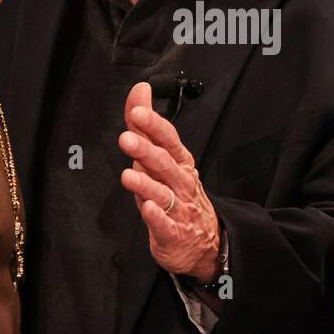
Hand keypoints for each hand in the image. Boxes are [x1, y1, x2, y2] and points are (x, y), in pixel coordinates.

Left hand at [117, 82, 220, 282]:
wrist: (207, 241)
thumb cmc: (180, 194)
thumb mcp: (165, 157)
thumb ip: (147, 126)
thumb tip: (139, 91)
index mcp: (179, 162)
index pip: (168, 139)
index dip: (154, 125)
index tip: (138, 112)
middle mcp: (180, 182)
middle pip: (164, 164)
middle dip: (146, 150)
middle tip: (126, 139)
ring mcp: (179, 208)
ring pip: (162, 193)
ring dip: (145, 184)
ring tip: (129, 175)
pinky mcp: (173, 233)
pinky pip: (165, 225)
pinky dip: (157, 217)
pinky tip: (148, 208)